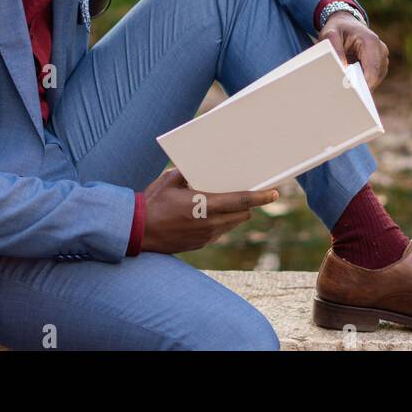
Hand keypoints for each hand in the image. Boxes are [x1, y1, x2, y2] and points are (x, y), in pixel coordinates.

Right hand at [139, 169, 278, 254]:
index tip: (274, 193)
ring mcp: (205, 237)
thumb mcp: (169, 180)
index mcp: (204, 205)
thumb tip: (198, 166)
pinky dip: (221, 223)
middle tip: (245, 193)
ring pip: (232, 224)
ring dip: (234, 214)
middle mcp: (209, 223)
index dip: (259, 197)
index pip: (239, 201)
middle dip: (246, 204)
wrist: (137, 233)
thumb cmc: (152, 203)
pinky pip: (219, 232)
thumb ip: (188, 173)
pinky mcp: (200, 245)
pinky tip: (208, 215)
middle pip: (242, 214)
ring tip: (224, 203)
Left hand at [318, 11, 388, 90]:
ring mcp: (382, 56)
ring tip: (348, 90)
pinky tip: (352, 84)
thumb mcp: (330, 35)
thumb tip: (344, 69)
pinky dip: (364, 82)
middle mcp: (380, 49)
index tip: (356, 96)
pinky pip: (373, 78)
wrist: (345, 22)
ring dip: (364, 85)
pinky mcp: (379, 63)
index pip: (372, 68)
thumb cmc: (337, 29)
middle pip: (376, 76)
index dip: (366, 84)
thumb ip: (335, 50)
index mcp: (370, 41)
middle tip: (348, 97)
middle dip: (363, 87)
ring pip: (376, 79)